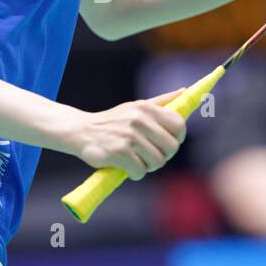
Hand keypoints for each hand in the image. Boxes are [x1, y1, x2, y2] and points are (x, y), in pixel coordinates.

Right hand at [66, 88, 187, 179]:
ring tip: (136, 160)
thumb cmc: (112, 121)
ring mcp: (129, 136)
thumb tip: (184, 91)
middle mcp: (139, 120)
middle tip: (149, 156)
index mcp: (146, 108)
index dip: (177, 138)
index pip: (178, 125)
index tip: (167, 144)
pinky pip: (140, 171)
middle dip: (163, 156)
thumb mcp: (135, 107)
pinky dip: (135, 173)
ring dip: (148, 166)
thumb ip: (161, 101)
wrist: (81, 131)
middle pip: (171, 148)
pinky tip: (126, 167)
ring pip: (157, 162)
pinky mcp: (119, 153)